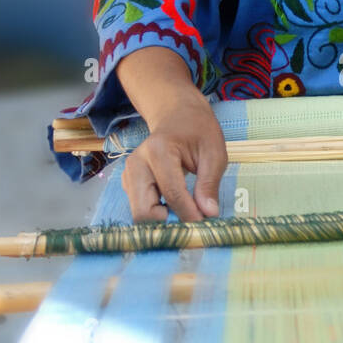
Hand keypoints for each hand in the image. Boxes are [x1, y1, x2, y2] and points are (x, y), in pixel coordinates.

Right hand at [121, 91, 227, 222]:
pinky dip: (157, 216)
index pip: (172, 194)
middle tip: (192, 226)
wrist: (177, 115)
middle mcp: (136, 164)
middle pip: (143, 211)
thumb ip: (210, 184)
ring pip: (139, 214)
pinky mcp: (128, 183)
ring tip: (186, 216)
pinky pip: (139, 208)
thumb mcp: (215, 153)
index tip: (205, 227)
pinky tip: (175, 209)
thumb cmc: (198, 131)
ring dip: (162, 222)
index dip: (189, 215)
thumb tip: (209, 214)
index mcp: (159, 151)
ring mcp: (128, 174)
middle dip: (168, 225)